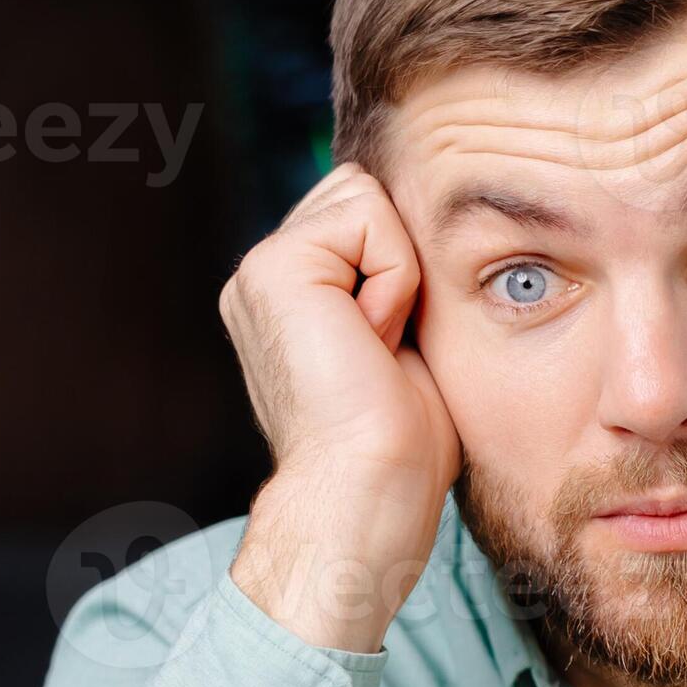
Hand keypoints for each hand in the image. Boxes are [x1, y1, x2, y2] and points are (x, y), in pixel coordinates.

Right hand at [219, 162, 460, 653]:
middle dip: (400, 261)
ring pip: (367, 198)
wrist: (370, 494)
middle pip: (366, 192)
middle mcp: (263, 278)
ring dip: (398, 272)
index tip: (393, 349)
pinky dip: (395, 278)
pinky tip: (373, 338)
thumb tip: (427, 229)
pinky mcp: (274, 267)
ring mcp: (260, 270)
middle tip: (386, 346)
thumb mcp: (403, 343)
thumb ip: (392, 282)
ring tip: (377, 344)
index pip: (368, 213)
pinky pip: (371, 218)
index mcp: (290, 295)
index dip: (406, 268)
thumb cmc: (402, 444)